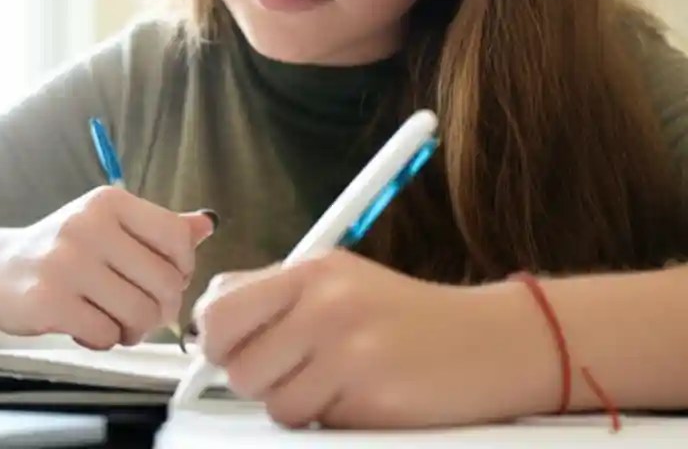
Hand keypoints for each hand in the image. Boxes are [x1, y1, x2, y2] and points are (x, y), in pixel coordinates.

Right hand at [0, 186, 214, 348]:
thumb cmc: (62, 251)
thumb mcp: (109, 227)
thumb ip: (158, 228)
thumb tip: (207, 225)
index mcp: (109, 202)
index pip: (177, 239)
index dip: (180, 270)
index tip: (161, 279)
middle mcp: (87, 225)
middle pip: (165, 284)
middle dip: (158, 309)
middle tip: (138, 311)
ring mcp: (66, 263)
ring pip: (139, 314)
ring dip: (132, 328)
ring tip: (113, 319)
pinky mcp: (49, 300)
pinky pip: (106, 334)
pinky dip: (103, 339)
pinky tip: (85, 325)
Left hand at [193, 250, 557, 428]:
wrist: (490, 342)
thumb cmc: (405, 316)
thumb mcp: (336, 281)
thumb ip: (272, 295)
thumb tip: (208, 321)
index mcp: (309, 272)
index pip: (219, 309)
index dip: (217, 341)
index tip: (234, 349)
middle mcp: (325, 305)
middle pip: (238, 366)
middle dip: (256, 380)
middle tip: (291, 372)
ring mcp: (349, 351)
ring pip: (273, 405)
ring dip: (297, 405)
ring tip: (334, 383)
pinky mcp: (371, 398)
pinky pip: (315, 425)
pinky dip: (330, 421)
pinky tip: (360, 397)